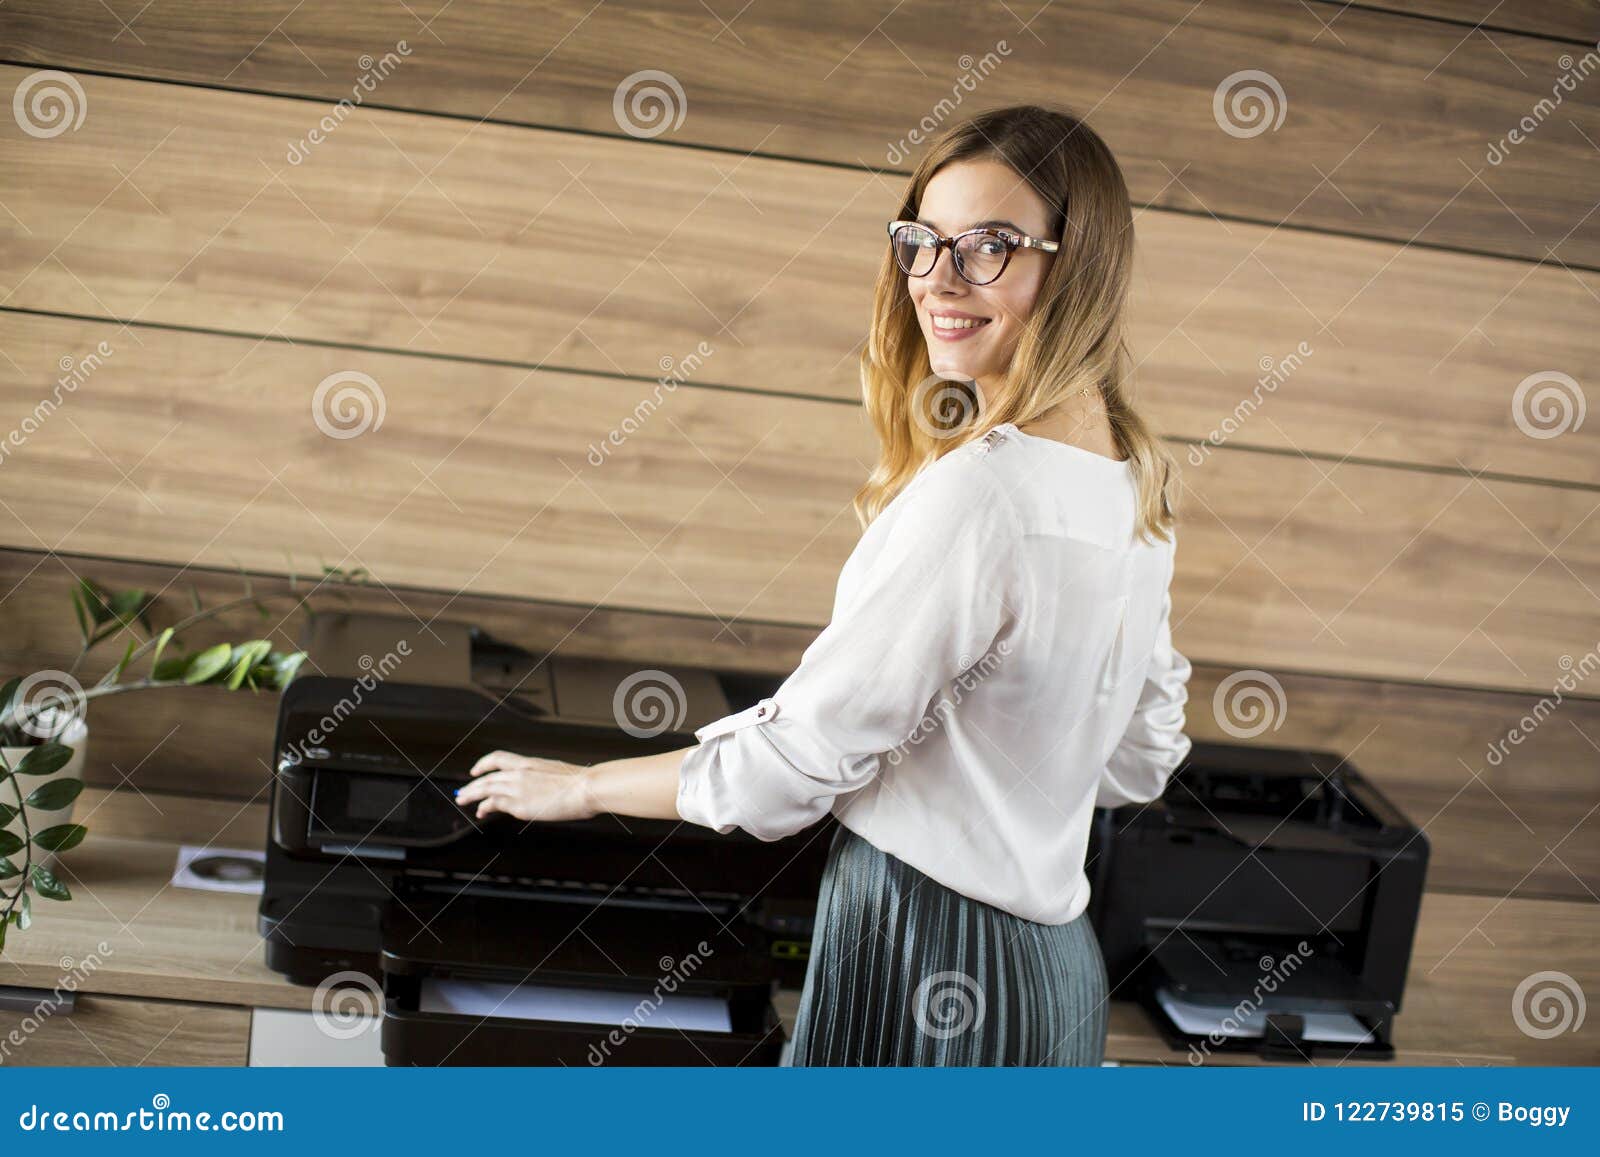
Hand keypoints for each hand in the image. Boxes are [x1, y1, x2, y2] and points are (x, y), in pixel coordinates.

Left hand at [454, 750, 596, 822]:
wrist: (584, 788)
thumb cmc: (579, 783)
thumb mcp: (556, 774)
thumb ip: (542, 779)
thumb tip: (541, 788)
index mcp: (529, 763)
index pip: (498, 758)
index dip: (483, 764)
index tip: (475, 770)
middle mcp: (519, 774)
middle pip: (487, 777)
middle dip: (472, 785)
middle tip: (462, 792)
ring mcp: (518, 788)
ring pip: (485, 789)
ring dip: (472, 795)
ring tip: (463, 801)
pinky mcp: (519, 804)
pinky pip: (494, 804)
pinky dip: (485, 807)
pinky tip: (481, 813)